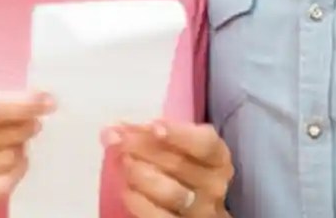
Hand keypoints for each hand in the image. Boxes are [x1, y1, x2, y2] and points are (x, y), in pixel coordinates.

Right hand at [0, 90, 52, 215]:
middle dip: (26, 126)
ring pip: (6, 159)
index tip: (48, 101)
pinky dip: (15, 172)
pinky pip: (1, 185)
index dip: (24, 104)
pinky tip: (13, 163)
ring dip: (20, 149)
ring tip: (16, 143)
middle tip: (33, 123)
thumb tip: (35, 99)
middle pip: (3, 134)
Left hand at [105, 121, 232, 216]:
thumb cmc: (184, 170)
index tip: (154, 127)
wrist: (195, 211)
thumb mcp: (181, 149)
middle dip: (144, 148)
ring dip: (141, 174)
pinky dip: (139, 201)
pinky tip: (125, 188)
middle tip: (116, 139)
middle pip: (180, 165)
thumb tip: (116, 130)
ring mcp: (200, 211)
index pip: (205, 144)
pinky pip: (159, 216)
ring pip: (171, 193)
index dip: (180, 134)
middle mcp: (214, 185)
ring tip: (122, 161)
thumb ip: (154, 136)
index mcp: (218, 158)